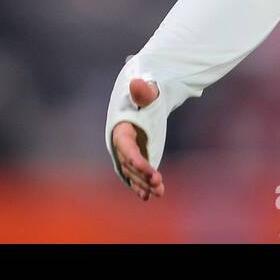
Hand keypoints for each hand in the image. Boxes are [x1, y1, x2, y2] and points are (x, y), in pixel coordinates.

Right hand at [111, 77, 164, 200]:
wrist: (145, 97)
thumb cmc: (147, 92)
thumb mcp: (148, 91)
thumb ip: (143, 91)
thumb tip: (136, 83)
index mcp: (120, 128)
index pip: (126, 147)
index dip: (136, 159)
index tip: (149, 169)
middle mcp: (120, 143)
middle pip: (129, 164)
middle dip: (142, 176)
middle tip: (158, 184)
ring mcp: (128, 152)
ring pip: (133, 172)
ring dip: (144, 183)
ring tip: (159, 192)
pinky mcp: (136, 156)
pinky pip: (136, 174)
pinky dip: (141, 185)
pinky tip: (151, 196)